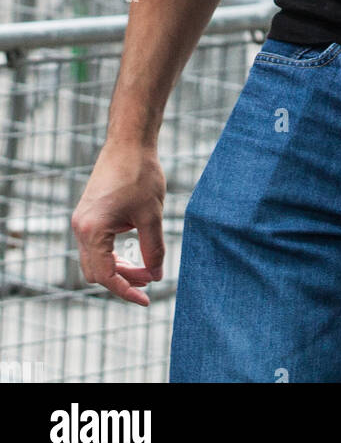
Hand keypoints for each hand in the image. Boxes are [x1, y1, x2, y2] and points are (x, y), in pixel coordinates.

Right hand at [71, 143, 165, 305]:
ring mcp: (82, 221)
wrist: (129, 142)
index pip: (106, 275)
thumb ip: (153, 249)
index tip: (146, 300)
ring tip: (146, 270)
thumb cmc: (140, 174)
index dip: (126, 291)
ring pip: (95, 260)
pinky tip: (134, 254)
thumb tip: (156, 275)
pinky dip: (113, 254)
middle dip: (123, 280)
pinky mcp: (88, 214)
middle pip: (97, 271)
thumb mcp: (152, 215)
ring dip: (119, 268)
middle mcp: (81, 228)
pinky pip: (96, 246)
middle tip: (151, 279)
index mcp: (92, 230)